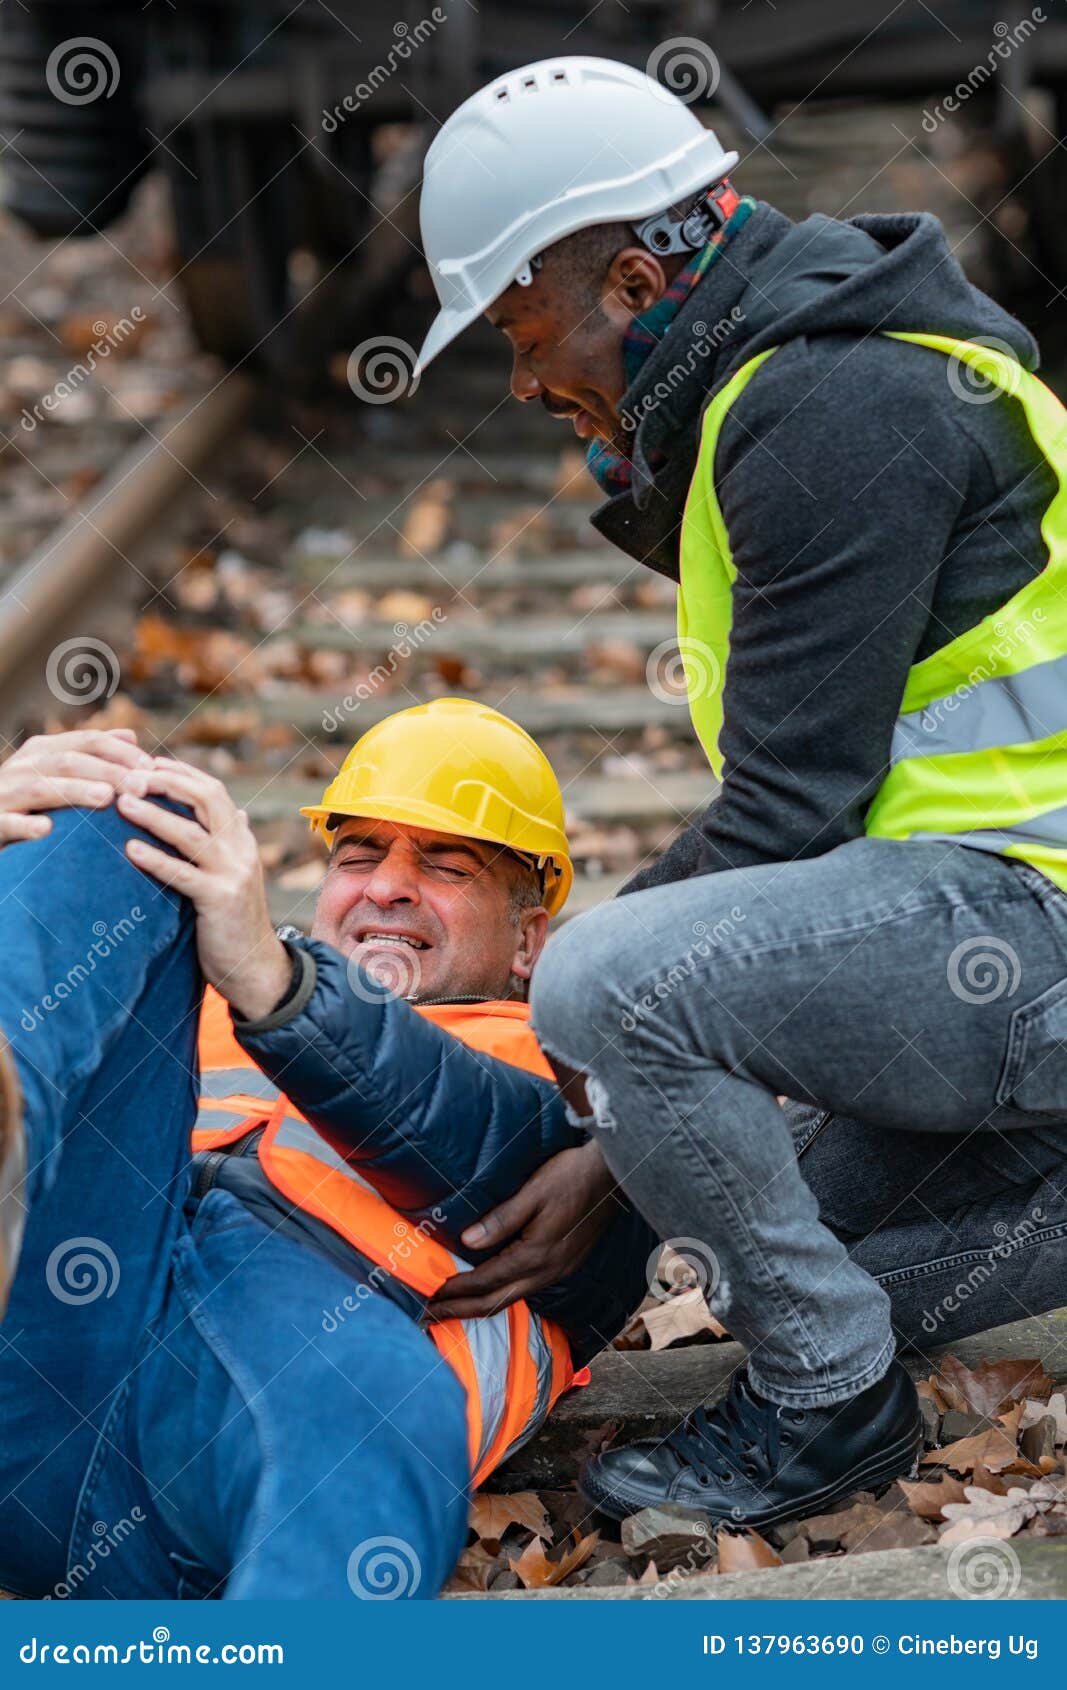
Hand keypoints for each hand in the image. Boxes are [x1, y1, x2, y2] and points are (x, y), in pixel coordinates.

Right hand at [0, 728, 151, 844]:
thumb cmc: (27, 801)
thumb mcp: (56, 771)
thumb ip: (91, 753)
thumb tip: (131, 735)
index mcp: (42, 751)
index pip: (88, 741)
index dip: (121, 751)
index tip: (152, 767)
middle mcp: (23, 767)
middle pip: (69, 761)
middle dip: (108, 772)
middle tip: (141, 787)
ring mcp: (4, 794)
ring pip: (42, 788)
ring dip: (75, 791)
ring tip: (106, 798)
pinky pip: (8, 823)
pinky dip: (25, 825)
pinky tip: (45, 830)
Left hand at [116, 757, 291, 1019]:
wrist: (257, 968)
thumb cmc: (237, 920)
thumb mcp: (238, 874)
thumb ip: (234, 843)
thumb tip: (240, 812)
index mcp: (242, 838)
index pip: (212, 790)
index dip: (179, 773)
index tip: (145, 764)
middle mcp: (241, 849)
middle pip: (206, 798)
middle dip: (166, 782)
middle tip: (130, 777)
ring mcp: (234, 873)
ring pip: (191, 833)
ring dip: (154, 814)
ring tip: (122, 803)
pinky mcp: (221, 899)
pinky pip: (183, 874)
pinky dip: (156, 860)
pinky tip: (130, 850)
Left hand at [427, 1140, 620, 1320]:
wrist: (613, 1175)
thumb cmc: (571, 1176)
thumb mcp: (533, 1192)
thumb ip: (500, 1220)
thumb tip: (466, 1241)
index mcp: (536, 1255)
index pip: (485, 1280)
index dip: (455, 1290)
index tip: (428, 1296)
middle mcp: (547, 1271)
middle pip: (496, 1302)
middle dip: (461, 1310)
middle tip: (430, 1316)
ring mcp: (558, 1271)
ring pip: (512, 1299)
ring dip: (480, 1306)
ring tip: (454, 1308)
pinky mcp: (564, 1265)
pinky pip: (525, 1290)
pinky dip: (500, 1296)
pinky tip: (491, 1291)